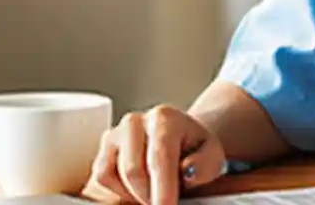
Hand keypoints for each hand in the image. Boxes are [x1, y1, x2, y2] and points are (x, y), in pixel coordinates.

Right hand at [82, 104, 226, 204]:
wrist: (179, 139)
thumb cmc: (194, 149)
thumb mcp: (212, 155)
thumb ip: (205, 164)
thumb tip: (188, 171)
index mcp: (165, 118)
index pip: (160, 158)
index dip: (162, 189)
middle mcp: (135, 121)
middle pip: (133, 171)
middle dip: (149, 196)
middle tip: (165, 203)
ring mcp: (114, 134)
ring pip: (112, 176)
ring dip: (133, 194)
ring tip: (154, 191)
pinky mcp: (102, 150)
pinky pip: (102, 178)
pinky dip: (118, 191)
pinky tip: (137, 189)